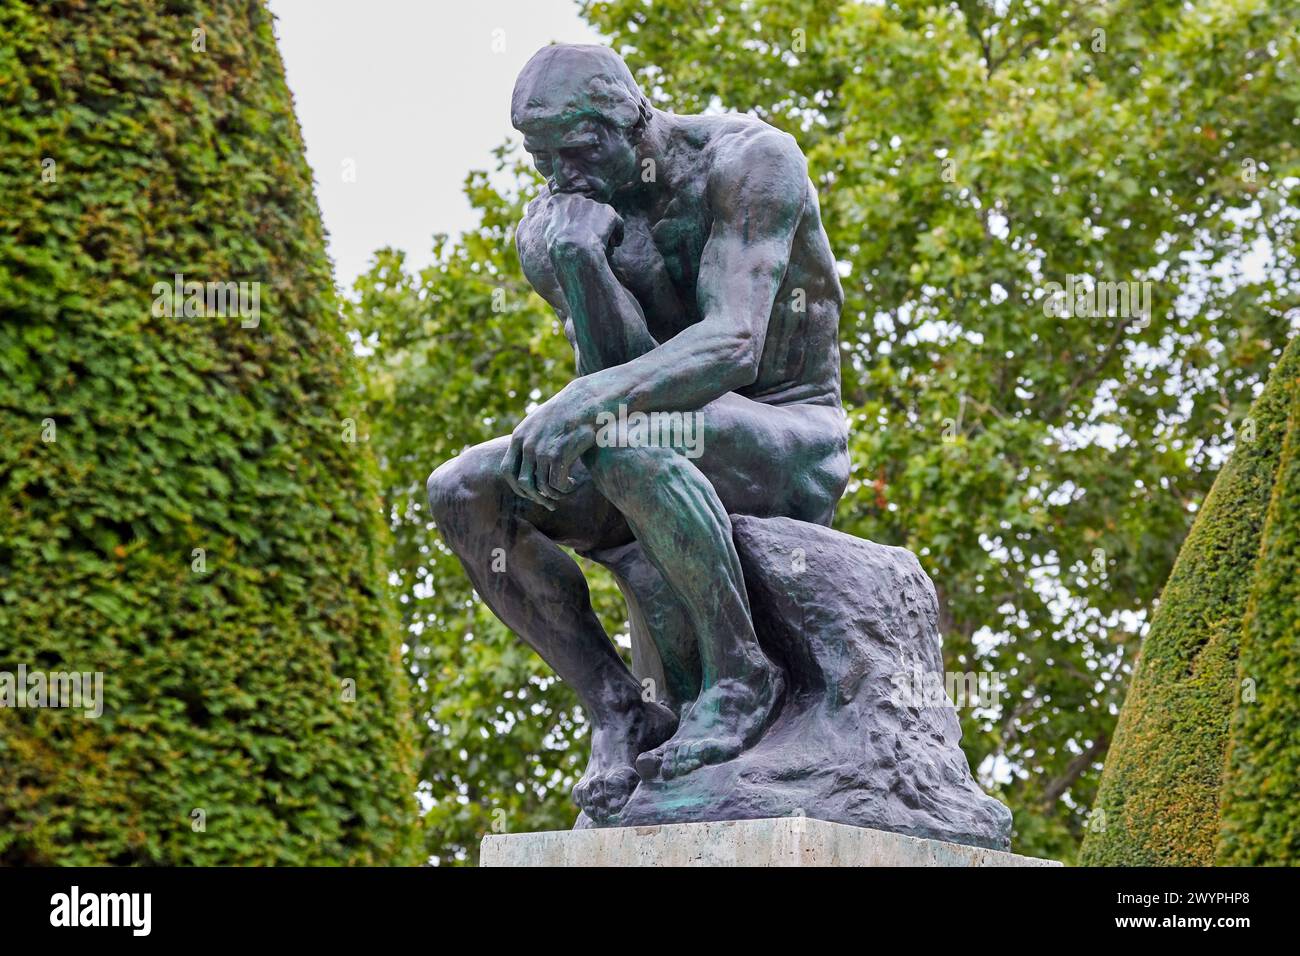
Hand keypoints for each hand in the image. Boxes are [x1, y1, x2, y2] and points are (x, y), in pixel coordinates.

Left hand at [501, 387, 596, 509]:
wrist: (586, 400)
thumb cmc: (567, 412)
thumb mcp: (540, 421)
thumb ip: (530, 439)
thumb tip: (528, 461)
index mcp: (519, 437)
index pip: (507, 471)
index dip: (518, 487)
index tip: (532, 492)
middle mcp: (526, 445)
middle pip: (523, 483)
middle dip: (536, 497)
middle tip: (550, 502)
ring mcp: (541, 450)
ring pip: (542, 487)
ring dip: (555, 494)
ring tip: (567, 490)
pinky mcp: (558, 454)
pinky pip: (557, 485)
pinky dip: (565, 489)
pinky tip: (574, 483)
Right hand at [543, 192, 623, 256]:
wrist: (572, 252)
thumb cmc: (558, 250)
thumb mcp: (546, 234)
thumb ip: (552, 222)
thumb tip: (554, 223)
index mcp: (557, 201)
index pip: (567, 208)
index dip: (573, 223)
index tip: (575, 235)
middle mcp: (576, 198)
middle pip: (586, 212)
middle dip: (589, 225)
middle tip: (589, 243)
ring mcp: (593, 204)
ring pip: (601, 218)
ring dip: (602, 231)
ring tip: (602, 247)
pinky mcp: (608, 212)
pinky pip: (617, 223)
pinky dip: (617, 234)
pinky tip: (613, 245)